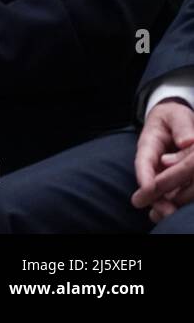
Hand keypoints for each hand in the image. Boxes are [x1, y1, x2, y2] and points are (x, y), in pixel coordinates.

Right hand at [132, 100, 193, 221]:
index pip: (144, 160)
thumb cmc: (173, 117)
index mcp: (149, 144)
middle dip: (156, 197)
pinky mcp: (172, 178)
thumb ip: (181, 127)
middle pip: (151, 180)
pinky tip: (178, 211)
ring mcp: (160, 170)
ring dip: (165, 202)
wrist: (172, 121)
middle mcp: (152, 161)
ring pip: (160, 188)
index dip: (145, 175)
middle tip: (165, 212)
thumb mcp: (176, 117)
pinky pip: (173, 190)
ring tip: (171, 215)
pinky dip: (174, 200)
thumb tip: (188, 142)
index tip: (148, 189)